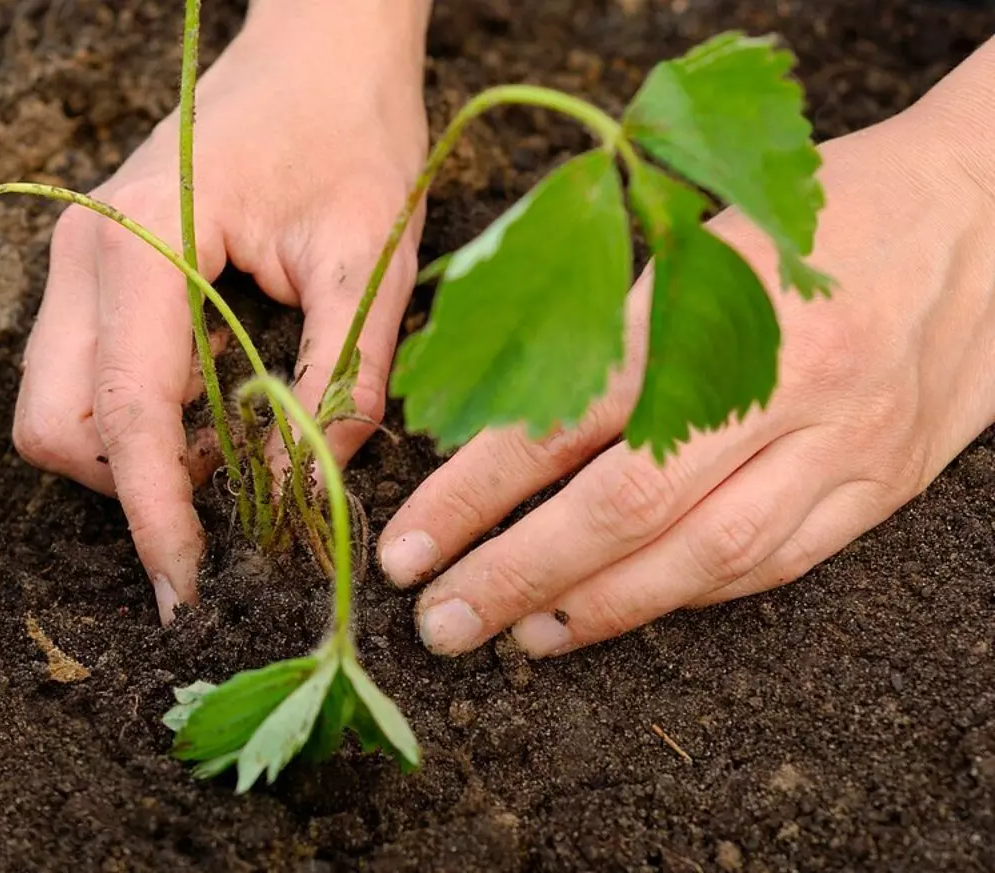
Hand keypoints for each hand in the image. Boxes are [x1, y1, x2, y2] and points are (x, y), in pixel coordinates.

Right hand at [14, 3, 428, 620]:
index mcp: (143, 241)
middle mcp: (87, 251)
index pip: (127, 413)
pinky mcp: (101, 270)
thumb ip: (341, 380)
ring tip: (235, 440)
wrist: (321, 52)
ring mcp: (83, 259)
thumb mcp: (371, 259)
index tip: (189, 588)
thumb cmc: (353, 134)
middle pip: (58, 425)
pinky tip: (217, 402)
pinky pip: (91, 375)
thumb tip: (307, 491)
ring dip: (137, 454)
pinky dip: (142, 417)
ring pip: (63, 406)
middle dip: (131, 487)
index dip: (155, 514)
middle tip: (231, 492)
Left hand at [379, 77, 994, 657]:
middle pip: (627, 506)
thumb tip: (497, 410)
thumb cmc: (822, 211)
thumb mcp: (706, 231)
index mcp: (717, 300)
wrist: (992, 217)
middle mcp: (783, 382)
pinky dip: (685, 599)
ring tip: (515, 636)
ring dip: (598, 610)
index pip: (569, 416)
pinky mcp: (880, 486)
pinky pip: (773, 564)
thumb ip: (613, 320)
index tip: (409, 544)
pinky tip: (619, 613)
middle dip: (518, 574)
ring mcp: (842, 443)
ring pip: (704, 557)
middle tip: (440, 622)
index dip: (476, 492)